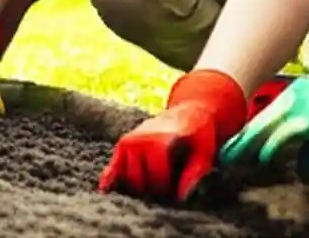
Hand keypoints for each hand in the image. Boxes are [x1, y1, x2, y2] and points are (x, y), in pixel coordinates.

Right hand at [99, 69, 247, 201]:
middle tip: (166, 191)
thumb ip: (195, 172)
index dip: (168, 188)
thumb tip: (181, 195)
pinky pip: (113, 166)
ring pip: (126, 177)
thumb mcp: (204, 150)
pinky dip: (109, 178)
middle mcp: (139, 140)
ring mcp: (128, 142)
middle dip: (152, 190)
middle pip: (139, 179)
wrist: (186, 112)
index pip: (157, 176)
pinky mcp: (122, 145)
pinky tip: (105, 189)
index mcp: (158, 140)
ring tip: (153, 186)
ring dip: (138, 187)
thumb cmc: (198, 133)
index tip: (177, 192)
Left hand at [221, 43, 308, 181]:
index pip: (264, 116)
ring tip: (228, 159)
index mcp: (297, 97)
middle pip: (256, 120)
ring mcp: (303, 101)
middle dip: (237, 140)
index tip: (230, 149)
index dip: (246, 134)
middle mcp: (294, 95)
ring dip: (245, 144)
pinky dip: (272, 144)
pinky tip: (261, 157)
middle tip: (219, 156)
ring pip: (264, 125)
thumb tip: (303, 173)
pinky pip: (287, 131)